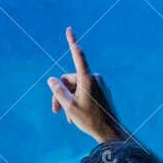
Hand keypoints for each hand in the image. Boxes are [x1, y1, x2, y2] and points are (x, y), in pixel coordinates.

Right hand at [48, 28, 124, 143]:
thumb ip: (58, 91)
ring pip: (77, 87)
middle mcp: (95, 78)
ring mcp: (100, 84)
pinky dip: (78, 100)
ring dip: (69, 99)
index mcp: (87, 78)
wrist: (111, 132)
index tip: (69, 29)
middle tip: (55, 111)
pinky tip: (75, 115)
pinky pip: (85, 91)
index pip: (78, 56)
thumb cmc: (89, 120)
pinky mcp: (102, 91)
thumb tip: (51, 79)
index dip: (72, 42)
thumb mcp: (68, 106)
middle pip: (70, 79)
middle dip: (61, 93)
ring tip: (67, 117)